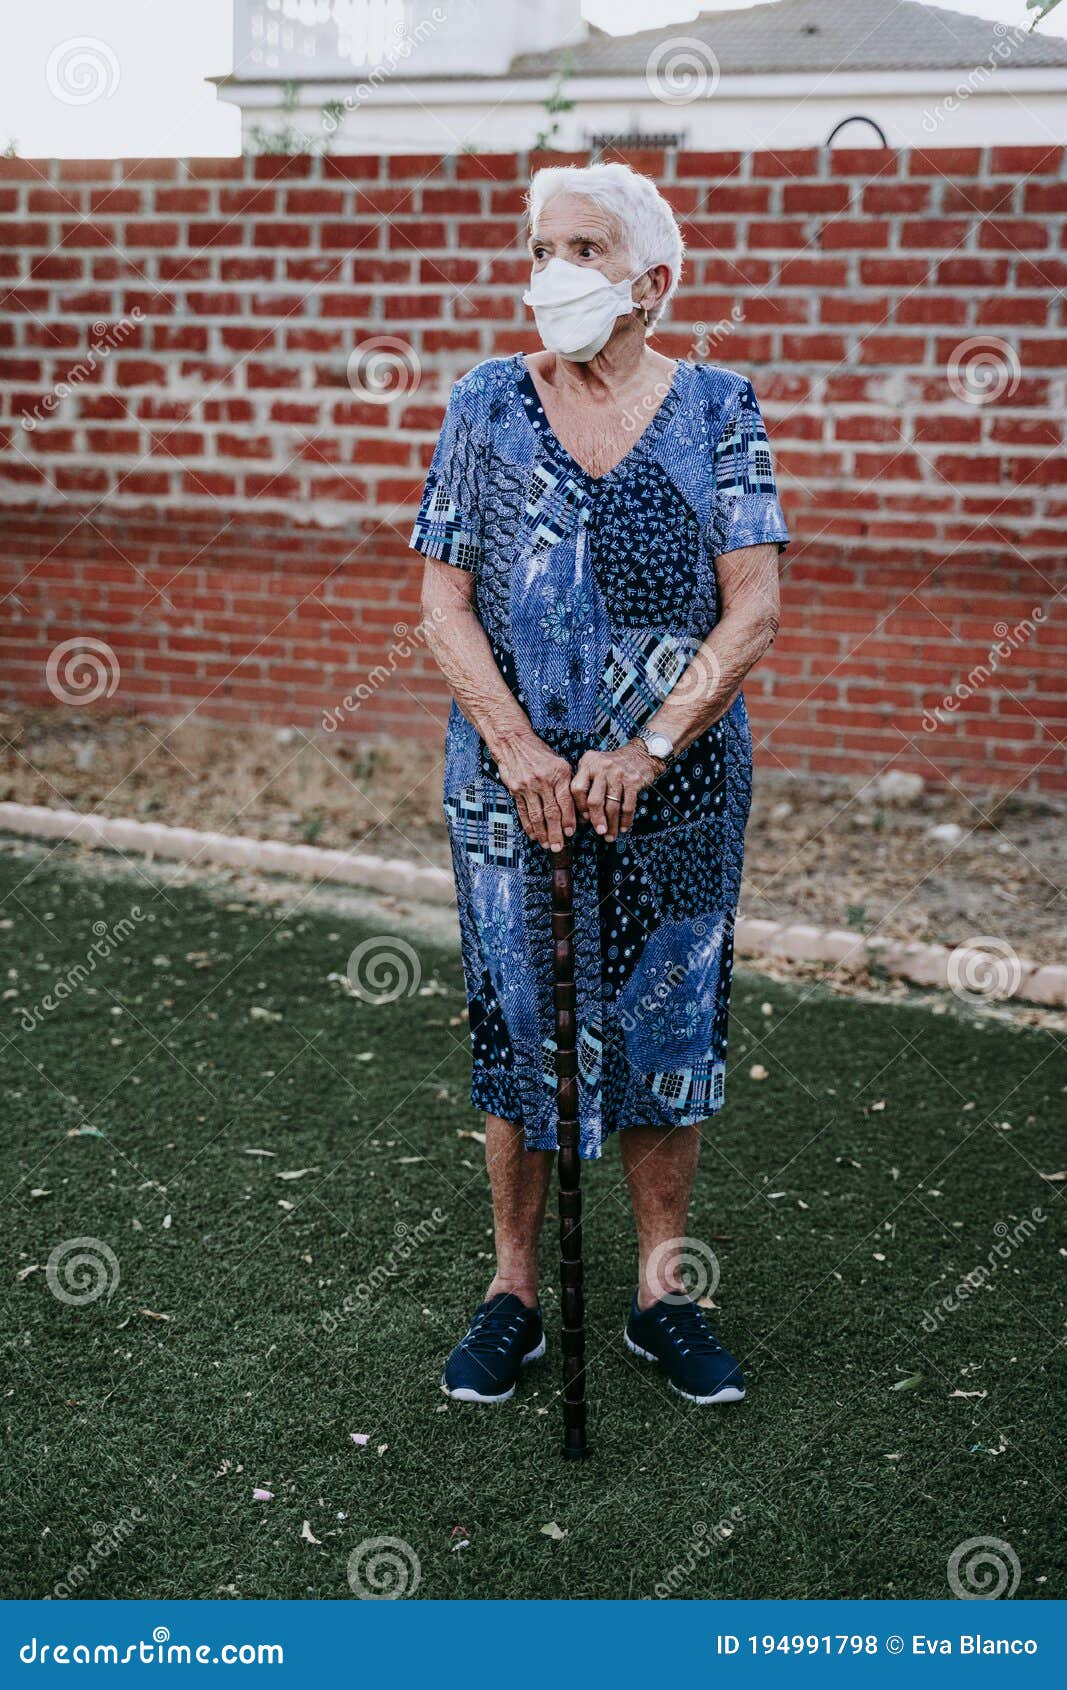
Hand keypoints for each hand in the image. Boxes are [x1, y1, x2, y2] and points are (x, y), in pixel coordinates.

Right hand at [494, 732, 575, 851]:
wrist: (513, 741)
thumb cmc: (539, 753)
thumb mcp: (559, 763)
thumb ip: (566, 784)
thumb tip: (576, 808)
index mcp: (559, 773)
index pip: (566, 802)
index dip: (569, 820)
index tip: (571, 833)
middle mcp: (544, 781)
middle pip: (551, 813)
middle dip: (556, 833)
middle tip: (559, 847)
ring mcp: (528, 786)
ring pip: (537, 815)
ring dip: (542, 833)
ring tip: (546, 845)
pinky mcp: (515, 789)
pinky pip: (523, 811)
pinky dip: (528, 825)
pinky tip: (533, 835)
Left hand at [570, 741, 663, 841]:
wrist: (640, 754)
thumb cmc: (613, 765)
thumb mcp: (594, 765)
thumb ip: (585, 783)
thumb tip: (581, 816)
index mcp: (588, 763)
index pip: (577, 788)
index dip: (579, 807)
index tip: (584, 819)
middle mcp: (602, 767)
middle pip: (594, 800)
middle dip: (596, 820)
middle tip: (599, 832)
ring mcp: (618, 774)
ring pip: (612, 806)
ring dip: (612, 824)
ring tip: (610, 835)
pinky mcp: (633, 781)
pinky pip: (628, 806)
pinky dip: (626, 820)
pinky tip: (623, 827)